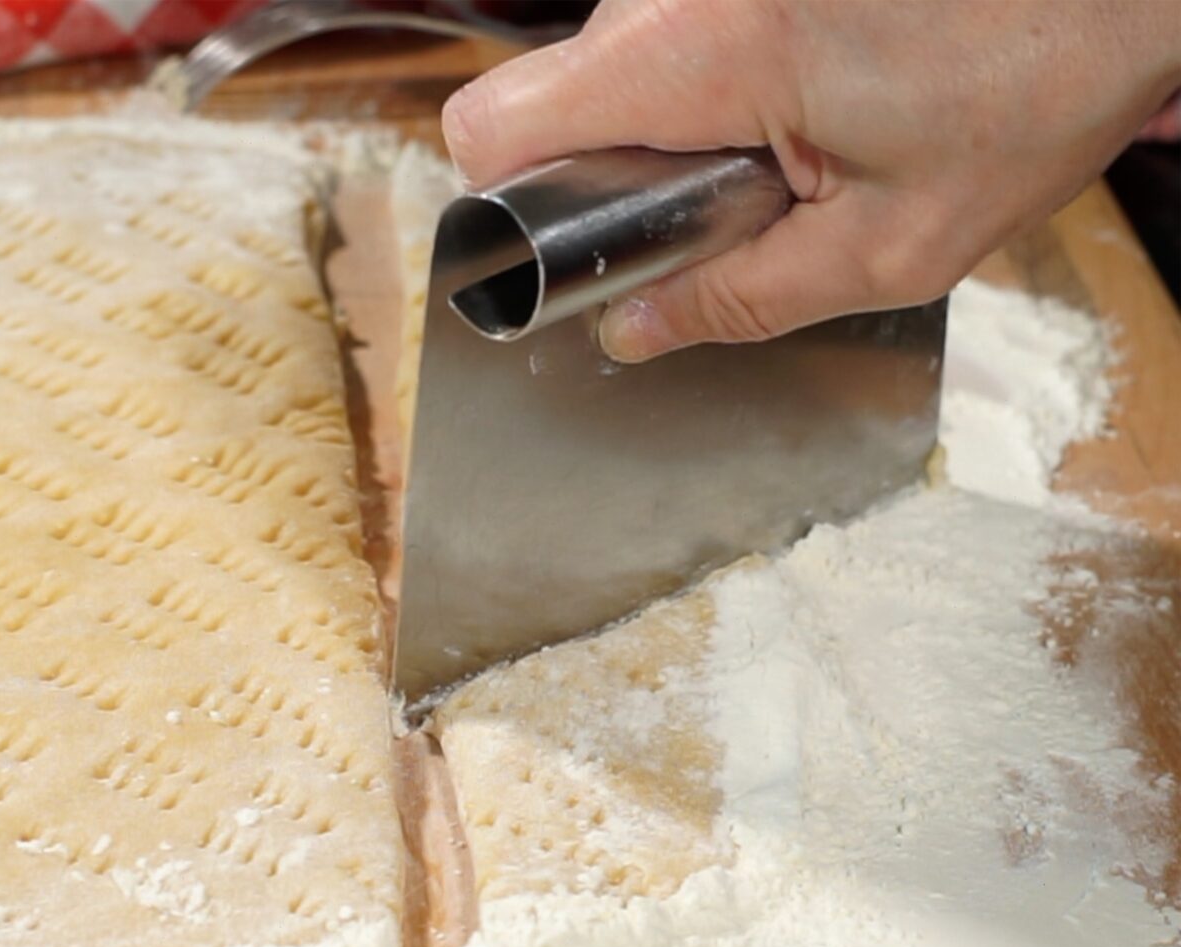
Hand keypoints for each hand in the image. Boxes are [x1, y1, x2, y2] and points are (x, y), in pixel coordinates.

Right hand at [442, 0, 1180, 361]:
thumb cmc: (1035, 74)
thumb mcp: (892, 242)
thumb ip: (740, 299)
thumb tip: (633, 333)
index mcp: (695, 51)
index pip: (493, 127)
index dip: (511, 202)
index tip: (582, 241)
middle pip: (554, 99)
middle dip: (616, 172)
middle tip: (739, 200)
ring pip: (614, 65)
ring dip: (676, 125)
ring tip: (799, 140)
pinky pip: (672, 31)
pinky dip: (715, 80)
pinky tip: (813, 94)